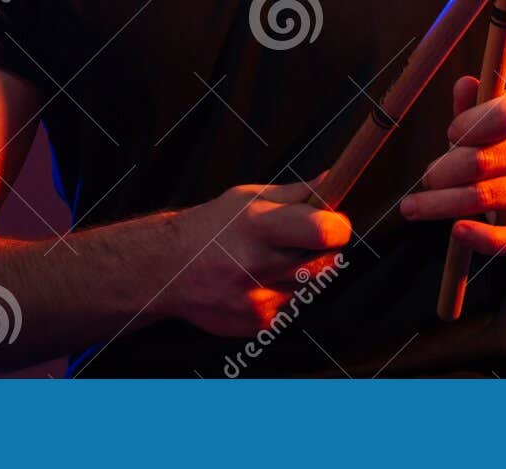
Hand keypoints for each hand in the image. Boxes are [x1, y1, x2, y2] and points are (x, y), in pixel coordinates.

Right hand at [163, 178, 349, 335]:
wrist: (168, 269)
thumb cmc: (211, 228)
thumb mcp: (248, 198)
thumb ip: (296, 194)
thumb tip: (332, 182)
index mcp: (258, 226)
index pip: (322, 232)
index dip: (337, 227)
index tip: (334, 224)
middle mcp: (257, 265)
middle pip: (326, 263)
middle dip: (322, 251)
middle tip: (302, 242)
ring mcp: (256, 299)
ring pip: (310, 288)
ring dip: (302, 275)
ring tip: (269, 262)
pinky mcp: (255, 324)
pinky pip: (291, 308)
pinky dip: (284, 295)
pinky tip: (258, 283)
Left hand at [399, 76, 505, 253]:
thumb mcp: (500, 115)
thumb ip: (476, 104)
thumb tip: (464, 85)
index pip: (503, 116)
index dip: (469, 125)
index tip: (451, 133)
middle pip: (485, 161)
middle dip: (445, 170)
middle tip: (428, 177)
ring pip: (486, 197)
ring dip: (442, 203)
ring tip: (413, 206)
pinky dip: (482, 237)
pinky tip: (457, 231)